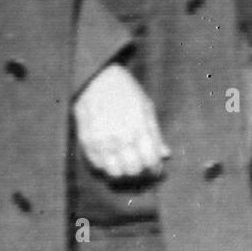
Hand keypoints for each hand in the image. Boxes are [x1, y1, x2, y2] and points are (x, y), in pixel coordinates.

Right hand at [73, 63, 169, 180]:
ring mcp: (101, 141)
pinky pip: (97, 165)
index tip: (156, 168)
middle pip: (133, 170)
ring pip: (114, 173)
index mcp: (138, 128)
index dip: (156, 168)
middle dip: (141, 171)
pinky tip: (111, 157)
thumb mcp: (147, 107)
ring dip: (123, 172)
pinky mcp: (86, 141)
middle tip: (142, 166)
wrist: (96, 78)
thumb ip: (155, 134)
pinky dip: (106, 166)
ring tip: (126, 164)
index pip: (150, 161)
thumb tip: (165, 154)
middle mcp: (120, 137)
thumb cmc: (126, 90)